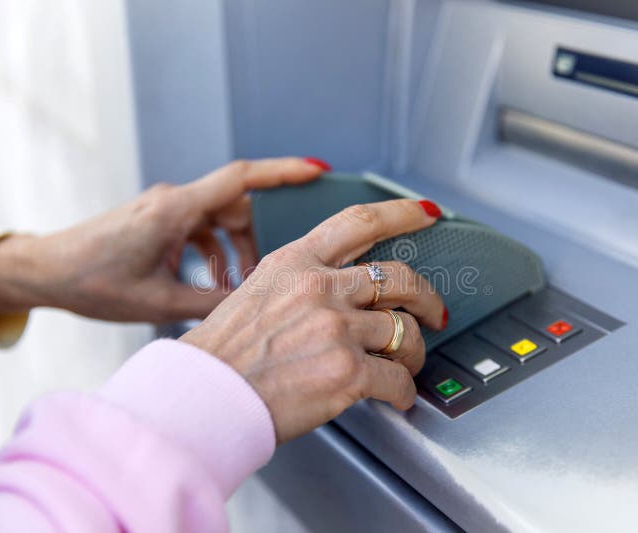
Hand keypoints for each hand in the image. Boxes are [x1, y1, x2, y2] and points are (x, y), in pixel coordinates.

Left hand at [0, 157, 328, 321]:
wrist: (45, 271)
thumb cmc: (92, 282)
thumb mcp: (158, 303)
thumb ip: (211, 303)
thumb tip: (253, 305)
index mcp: (175, 210)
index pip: (241, 178)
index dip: (284, 171)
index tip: (317, 169)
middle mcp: (174, 201)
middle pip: (237, 207)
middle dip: (254, 243)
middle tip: (262, 279)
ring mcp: (166, 209)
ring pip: (220, 221)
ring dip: (233, 253)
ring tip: (233, 289)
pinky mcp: (159, 220)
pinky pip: (201, 229)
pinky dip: (213, 253)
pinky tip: (211, 283)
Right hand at [180, 199, 446, 442]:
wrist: (204, 395)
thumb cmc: (223, 353)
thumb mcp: (256, 292)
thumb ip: (300, 283)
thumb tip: (339, 289)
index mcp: (296, 263)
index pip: (359, 222)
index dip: (401, 214)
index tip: (425, 213)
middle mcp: (320, 288)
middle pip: (400, 278)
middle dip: (428, 297)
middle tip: (433, 310)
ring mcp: (336, 328)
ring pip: (405, 332)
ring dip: (414, 352)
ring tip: (408, 363)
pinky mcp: (346, 371)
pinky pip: (398, 379)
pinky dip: (404, 392)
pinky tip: (396, 396)